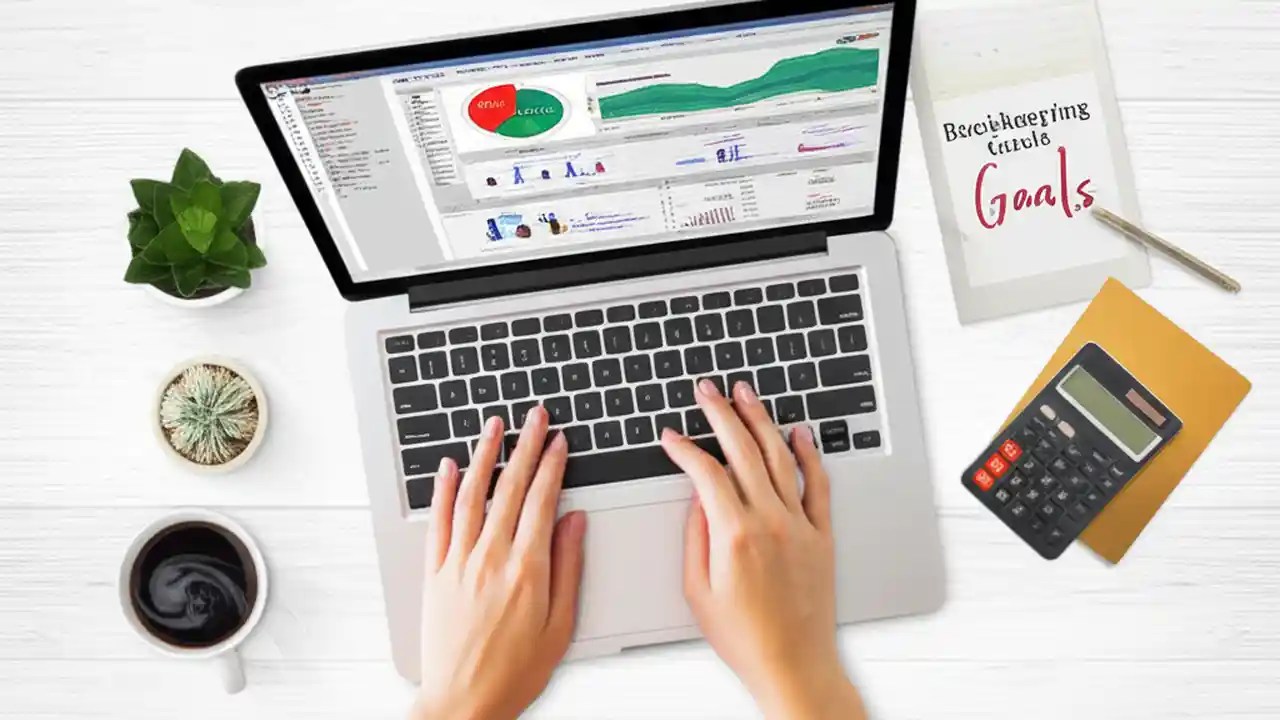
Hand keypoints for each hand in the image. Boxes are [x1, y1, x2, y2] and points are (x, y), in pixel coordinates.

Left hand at [412, 408, 586, 719]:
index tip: (560, 440)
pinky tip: (447, 467)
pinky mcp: (433, 574)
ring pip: (471, 494)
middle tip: (534, 417)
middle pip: (510, 487)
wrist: (462, 702)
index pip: (542, 499)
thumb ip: (569, 567)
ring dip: (484, 455)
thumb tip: (575, 521)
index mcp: (527, 568)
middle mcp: (490, 557)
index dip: (553, 464)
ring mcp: (458, 563)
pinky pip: (438, 521)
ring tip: (494, 426)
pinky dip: (442, 489)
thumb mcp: (561, 624)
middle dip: (525, 445)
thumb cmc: (515, 672)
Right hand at [662, 380, 864, 719]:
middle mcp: (770, 520)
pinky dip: (808, 453)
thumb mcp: (697, 590)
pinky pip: (817, 483)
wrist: (793, 664)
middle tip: (707, 390)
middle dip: (721, 413)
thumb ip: (694, 537)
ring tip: (746, 394)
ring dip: (760, 419)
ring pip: (780, 456)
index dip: (685, 448)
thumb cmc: (743, 637)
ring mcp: (799, 524)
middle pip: (743, 450)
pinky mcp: (821, 534)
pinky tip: (798, 432)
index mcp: (734, 533)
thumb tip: (696, 499)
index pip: (706, 472)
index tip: (672, 436)